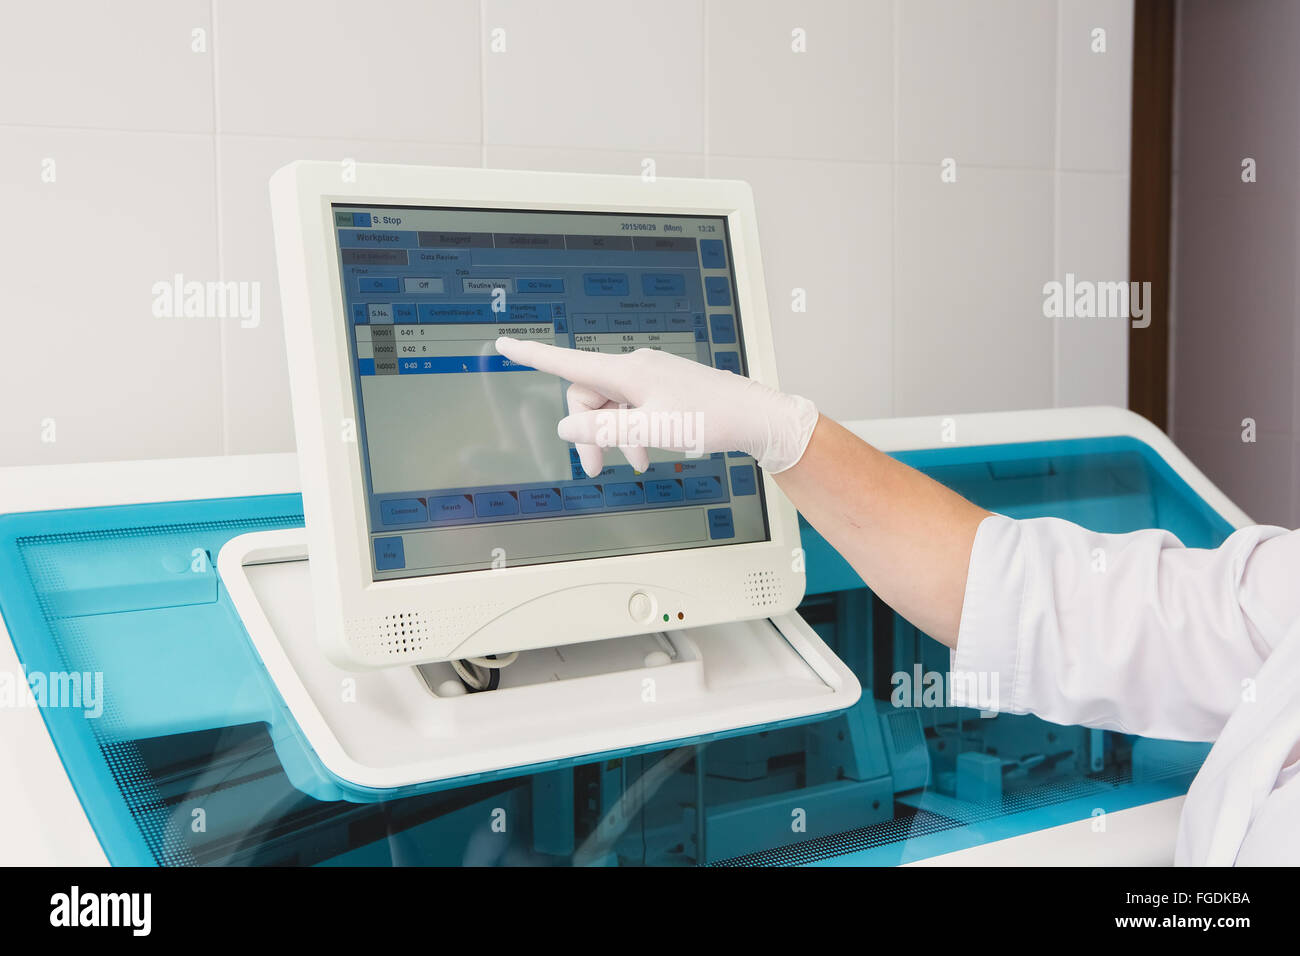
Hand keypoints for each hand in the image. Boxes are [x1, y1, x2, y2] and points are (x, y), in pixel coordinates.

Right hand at [494, 336, 818, 476]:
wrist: (753, 415)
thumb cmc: (710, 418)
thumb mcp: (651, 430)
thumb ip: (605, 430)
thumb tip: (567, 427)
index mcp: (628, 372)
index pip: (569, 362)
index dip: (533, 356)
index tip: (505, 345)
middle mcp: (635, 369)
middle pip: (588, 397)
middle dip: (589, 432)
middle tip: (598, 468)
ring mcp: (650, 378)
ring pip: (612, 408)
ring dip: (616, 437)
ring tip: (637, 463)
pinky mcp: (662, 389)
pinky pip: (633, 409)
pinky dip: (634, 432)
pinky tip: (650, 453)